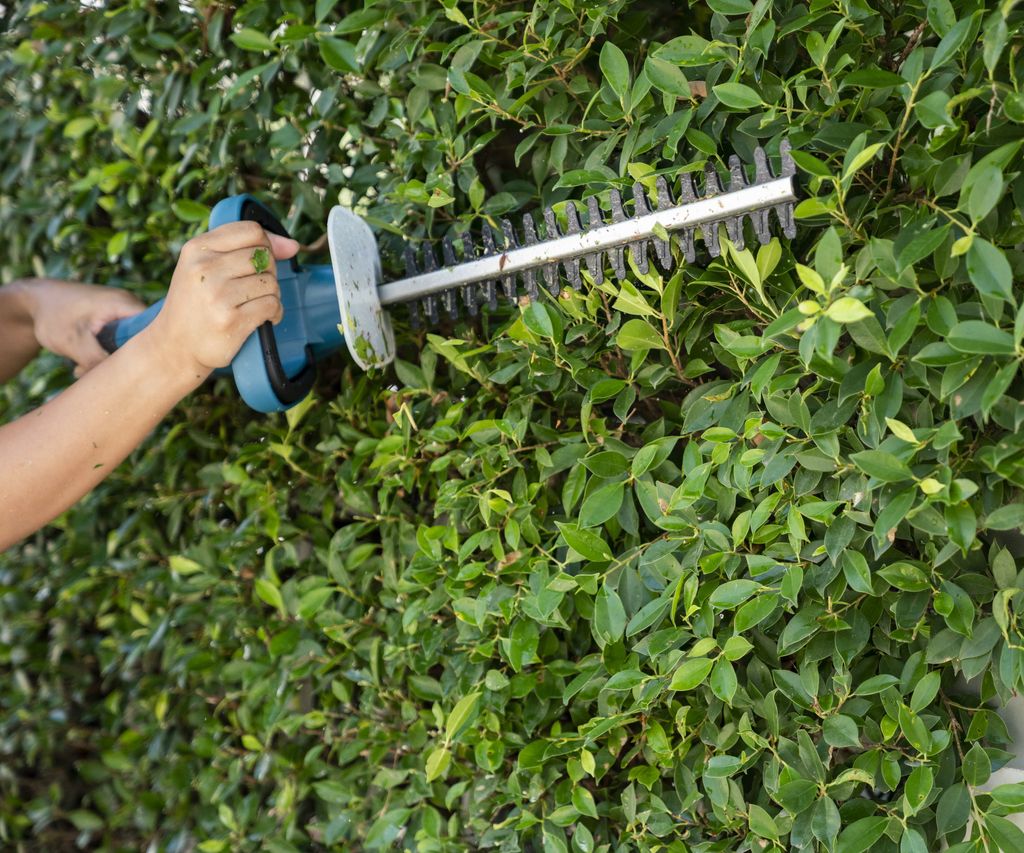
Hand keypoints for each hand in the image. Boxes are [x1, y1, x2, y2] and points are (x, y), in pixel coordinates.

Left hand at [17, 279, 145, 376]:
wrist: (34, 302)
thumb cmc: (53, 316)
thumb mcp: (74, 342)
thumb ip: (98, 361)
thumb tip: (119, 380)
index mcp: (126, 305)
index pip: (158, 329)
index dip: (155, 351)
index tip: (140, 371)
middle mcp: (129, 307)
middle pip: (145, 340)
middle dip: (126, 361)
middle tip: (105, 374)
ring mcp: (121, 314)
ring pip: (129, 345)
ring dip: (111, 361)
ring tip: (84, 369)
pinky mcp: (113, 322)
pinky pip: (119, 343)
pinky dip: (104, 356)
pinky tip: (83, 365)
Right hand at [144, 221, 298, 381]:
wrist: (175, 346)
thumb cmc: (196, 303)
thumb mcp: (204, 267)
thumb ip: (243, 248)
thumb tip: (292, 245)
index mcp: (198, 249)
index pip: (251, 230)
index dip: (267, 244)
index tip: (263, 260)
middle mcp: (206, 268)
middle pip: (264, 256)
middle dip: (268, 273)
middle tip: (254, 288)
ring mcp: (218, 294)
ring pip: (271, 282)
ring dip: (271, 295)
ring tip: (255, 304)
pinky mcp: (232, 320)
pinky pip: (272, 305)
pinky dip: (275, 313)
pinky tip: (263, 318)